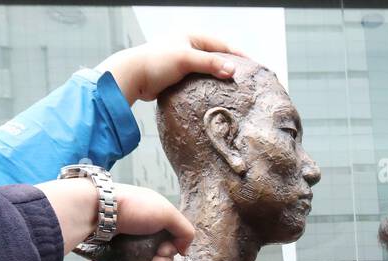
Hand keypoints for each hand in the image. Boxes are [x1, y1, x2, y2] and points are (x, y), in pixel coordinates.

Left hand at [36, 179, 193, 260]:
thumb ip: (185, 230)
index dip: (176, 246)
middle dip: (166, 259)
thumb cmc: (136, 209)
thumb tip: (185, 250)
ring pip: (153, 258)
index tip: (167, 250)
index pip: (175, 235)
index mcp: (159, 214)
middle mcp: (148, 226)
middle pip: (166, 249)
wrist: (99, 211)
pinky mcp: (122, 248)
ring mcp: (134, 238)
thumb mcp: (168, 213)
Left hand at [97, 35, 243, 104]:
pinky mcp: (179, 76)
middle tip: (248, 80)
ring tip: (236, 90)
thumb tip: (232, 69)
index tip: (255, 67)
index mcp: (192, 36)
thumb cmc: (156, 63)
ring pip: (209, 69)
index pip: (223, 44)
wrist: (132, 77)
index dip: (239, 55)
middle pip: (218, 57)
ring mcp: (184, 61)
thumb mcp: (185, 60)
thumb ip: (209, 64)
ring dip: (220, 78)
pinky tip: (217, 96)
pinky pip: (200, 80)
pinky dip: (210, 86)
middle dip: (232, 67)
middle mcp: (189, 46)